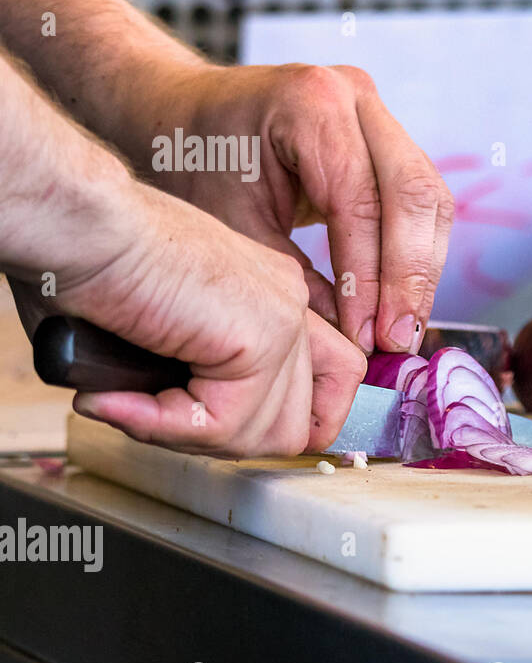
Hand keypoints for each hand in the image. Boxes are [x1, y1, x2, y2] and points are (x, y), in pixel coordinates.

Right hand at [51, 175, 365, 457]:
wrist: (73, 221)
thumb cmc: (89, 259)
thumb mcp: (164, 325)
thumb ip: (200, 373)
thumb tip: (211, 429)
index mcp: (273, 293)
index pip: (327, 381)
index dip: (273, 424)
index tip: (215, 432)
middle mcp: (289, 300)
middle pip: (299, 421)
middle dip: (223, 441)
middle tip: (155, 419)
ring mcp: (283, 317)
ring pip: (267, 433)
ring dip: (190, 438)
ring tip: (130, 404)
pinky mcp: (260, 336)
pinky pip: (225, 425)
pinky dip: (166, 428)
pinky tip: (119, 400)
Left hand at [147, 63, 454, 355]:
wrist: (177, 117)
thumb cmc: (190, 165)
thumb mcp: (232, 231)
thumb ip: (297, 284)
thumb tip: (355, 346)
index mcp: (310, 104)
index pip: (362, 203)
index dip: (370, 279)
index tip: (367, 340)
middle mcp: (355, 97)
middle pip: (416, 193)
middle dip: (411, 277)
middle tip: (398, 341)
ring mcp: (377, 114)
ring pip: (431, 199)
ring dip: (422, 271)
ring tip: (403, 331)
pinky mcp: (386, 139)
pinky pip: (421, 201)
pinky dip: (415, 255)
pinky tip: (400, 302)